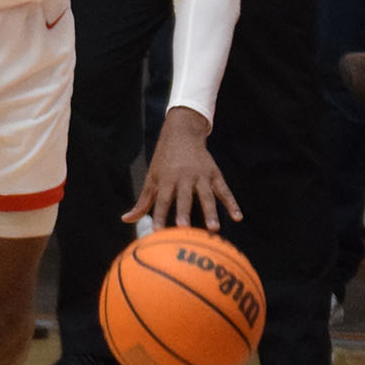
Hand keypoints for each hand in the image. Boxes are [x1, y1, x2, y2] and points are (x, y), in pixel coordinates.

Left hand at [123, 107, 242, 230]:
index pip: (162, 200)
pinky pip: (225, 190)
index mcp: (167, 179)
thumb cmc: (164, 160)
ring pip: (207, 195)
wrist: (182, 133)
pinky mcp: (215, 174)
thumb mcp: (152, 178)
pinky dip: (232, 203)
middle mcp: (184, 177)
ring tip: (214, 229)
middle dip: (184, 213)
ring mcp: (201, 175)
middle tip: (184, 229)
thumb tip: (126, 220)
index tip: (157, 232)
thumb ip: (143, 201)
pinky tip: (238, 217)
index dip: (159, 216)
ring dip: (211, 211)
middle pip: (184, 198)